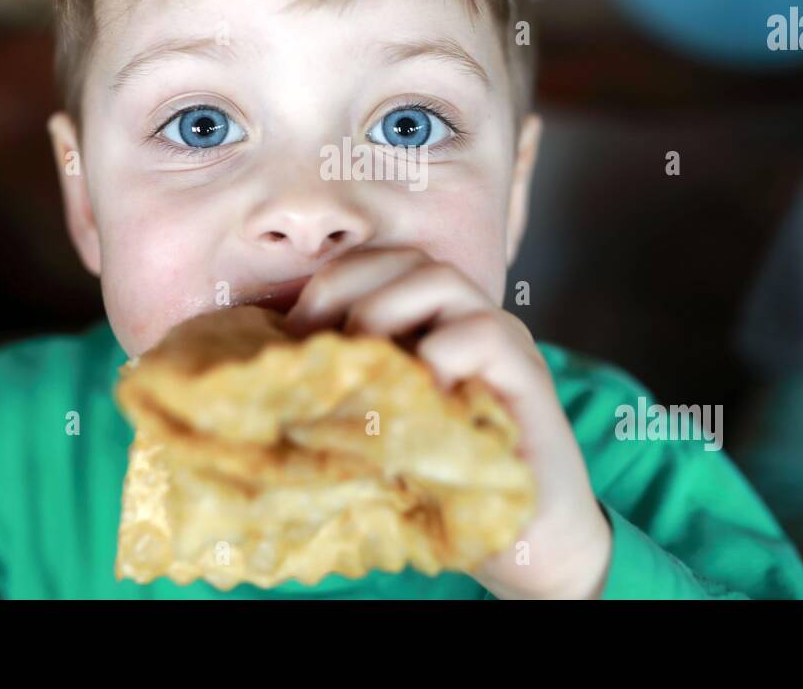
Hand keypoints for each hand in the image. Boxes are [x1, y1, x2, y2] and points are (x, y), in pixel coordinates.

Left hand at [284, 247, 612, 598]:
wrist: (528, 544)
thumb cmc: (444, 486)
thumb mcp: (383, 428)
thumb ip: (350, 389)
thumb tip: (275, 373)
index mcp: (431, 323)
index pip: (378, 263)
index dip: (329, 285)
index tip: (292, 336)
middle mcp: (467, 318)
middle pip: (405, 258)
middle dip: (344, 289)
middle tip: (316, 346)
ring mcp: (502, 341)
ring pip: (441, 279)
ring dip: (383, 313)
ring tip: (364, 370)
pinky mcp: (528, 375)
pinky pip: (482, 333)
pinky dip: (438, 357)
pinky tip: (416, 401)